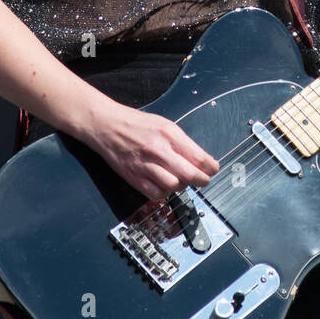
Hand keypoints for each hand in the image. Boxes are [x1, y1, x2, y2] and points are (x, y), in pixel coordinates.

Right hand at [82, 101, 220, 201]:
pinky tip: (165, 185)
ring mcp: (145, 165)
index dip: (210, 167)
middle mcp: (158, 150)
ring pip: (174, 186)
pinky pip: (155, 194)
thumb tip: (200, 160)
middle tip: (204, 180)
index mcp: (169, 134)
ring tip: (182, 181)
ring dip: (182, 186)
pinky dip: (164, 193)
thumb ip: (182, 142)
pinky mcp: (134, 177)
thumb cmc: (136, 124)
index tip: (212, 169)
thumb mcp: (164, 125)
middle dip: (202, 180)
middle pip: (189, 174)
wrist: (106, 125)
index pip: (199, 157)